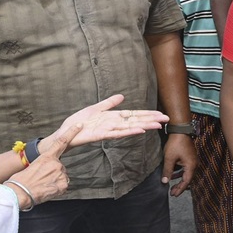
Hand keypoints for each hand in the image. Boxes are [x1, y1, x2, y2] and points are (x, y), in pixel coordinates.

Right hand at [9, 123, 78, 205]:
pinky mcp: (63, 184)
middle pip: (60, 167)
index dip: (71, 132)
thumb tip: (48, 171)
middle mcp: (56, 163)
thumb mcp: (33, 166)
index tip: (79, 126)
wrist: (20, 192)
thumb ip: (45, 165)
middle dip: (53, 173)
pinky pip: (63, 186)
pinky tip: (48, 190)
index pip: (62, 142)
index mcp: (47, 156)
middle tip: (42, 179)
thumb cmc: (22, 180)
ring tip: (43, 185)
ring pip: (61, 177)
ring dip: (55, 182)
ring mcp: (60, 174)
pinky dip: (57, 189)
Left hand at [49, 95, 168, 148]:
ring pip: (130, 127)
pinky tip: (139, 130)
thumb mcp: (95, 108)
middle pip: (136, 121)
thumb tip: (123, 96)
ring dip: (144, 126)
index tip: (160, 115)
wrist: (65, 132)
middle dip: (151, 120)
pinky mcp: (101, 135)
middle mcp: (113, 124)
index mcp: (113, 118)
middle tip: (167, 120)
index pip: (134, 115)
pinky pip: (117, 134)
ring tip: (158, 125)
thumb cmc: (78, 122)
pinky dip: (129, 131)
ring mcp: (108, 130)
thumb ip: (109, 103)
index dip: (147, 114)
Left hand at [162, 133, 196, 195]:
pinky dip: (181, 173)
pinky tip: (174, 174)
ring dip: (180, 180)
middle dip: (180, 186)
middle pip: (188, 179)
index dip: (180, 189)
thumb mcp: (169, 158)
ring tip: (172, 186)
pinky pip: (187, 168)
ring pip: (187, 174)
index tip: (173, 195)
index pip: (186, 181)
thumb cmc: (175, 144)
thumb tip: (164, 182)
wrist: (181, 130)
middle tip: (172, 193)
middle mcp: (194, 164)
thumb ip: (167, 171)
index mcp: (191, 166)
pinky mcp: (190, 157)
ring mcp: (193, 160)